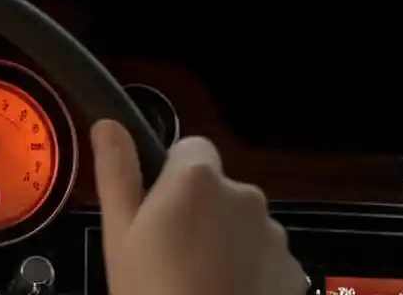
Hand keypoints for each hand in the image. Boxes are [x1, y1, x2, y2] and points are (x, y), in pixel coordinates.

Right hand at [91, 120, 307, 294]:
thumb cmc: (149, 290)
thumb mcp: (119, 234)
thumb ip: (118, 173)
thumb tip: (108, 123)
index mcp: (198, 178)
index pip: (192, 149)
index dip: (172, 177)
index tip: (157, 214)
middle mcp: (245, 194)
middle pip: (219, 189)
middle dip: (201, 212)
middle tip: (171, 255)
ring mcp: (274, 235)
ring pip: (243, 225)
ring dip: (226, 242)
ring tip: (199, 283)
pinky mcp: (294, 271)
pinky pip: (265, 258)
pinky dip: (251, 272)